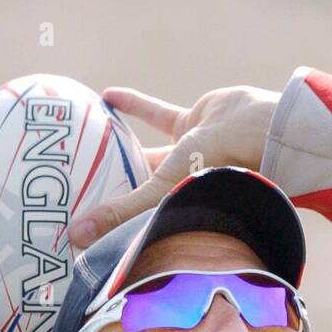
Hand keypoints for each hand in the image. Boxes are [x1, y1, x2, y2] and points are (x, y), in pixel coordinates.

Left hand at [68, 83, 280, 247]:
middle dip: (114, 188)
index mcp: (173, 209)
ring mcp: (187, 153)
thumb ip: (119, 212)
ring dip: (121, 146)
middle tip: (79, 184)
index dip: (110, 228)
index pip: (134, 223)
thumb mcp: (160, 194)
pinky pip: (155, 114)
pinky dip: (133, 104)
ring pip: (147, 151)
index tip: (80, 229)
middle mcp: (180, 185)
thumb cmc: (217, 172)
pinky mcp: (192, 122)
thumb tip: (75, 235)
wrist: (257, 133)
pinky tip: (106, 96)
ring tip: (93, 143)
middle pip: (138, 189)